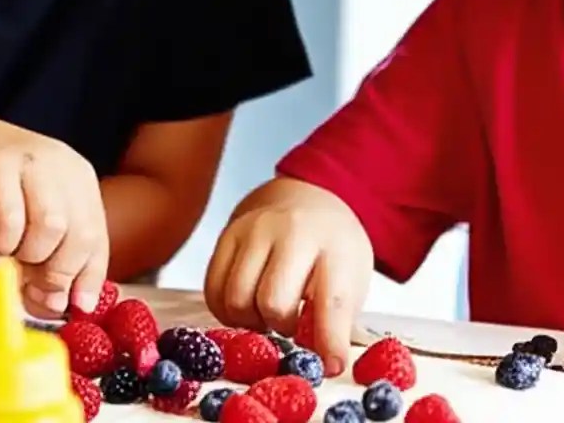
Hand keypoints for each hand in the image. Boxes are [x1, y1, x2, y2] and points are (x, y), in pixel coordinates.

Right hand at [0, 102, 108, 316]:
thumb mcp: (26, 224)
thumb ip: (46, 261)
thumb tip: (61, 306)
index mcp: (80, 180)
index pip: (98, 238)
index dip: (88, 278)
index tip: (74, 306)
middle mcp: (64, 166)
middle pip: (80, 236)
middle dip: (57, 274)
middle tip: (31, 285)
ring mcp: (33, 161)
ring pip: (52, 228)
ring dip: (28, 254)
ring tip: (8, 249)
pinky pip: (10, 218)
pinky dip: (0, 241)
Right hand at [204, 182, 371, 376]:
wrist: (305, 198)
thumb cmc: (330, 247)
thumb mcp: (350, 276)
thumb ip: (337, 317)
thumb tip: (321, 363)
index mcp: (335, 246)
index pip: (332, 301)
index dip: (330, 342)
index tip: (330, 366)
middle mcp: (293, 232)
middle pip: (273, 302)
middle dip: (281, 327)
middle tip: (290, 324)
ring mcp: (255, 230)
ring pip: (237, 298)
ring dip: (251, 322)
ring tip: (267, 315)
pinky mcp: (226, 235)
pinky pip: (213, 289)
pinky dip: (227, 312)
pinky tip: (246, 307)